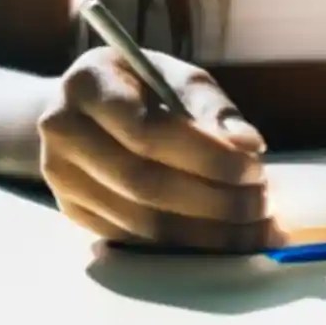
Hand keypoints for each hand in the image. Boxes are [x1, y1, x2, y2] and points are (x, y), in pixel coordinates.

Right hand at [38, 48, 279, 252]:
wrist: (88, 111)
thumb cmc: (146, 89)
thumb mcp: (179, 79)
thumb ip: (214, 109)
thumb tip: (249, 144)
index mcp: (88, 86)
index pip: (149, 132)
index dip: (207, 157)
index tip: (255, 168)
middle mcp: (63, 132)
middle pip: (144, 182)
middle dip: (214, 201)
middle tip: (263, 206)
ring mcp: (62, 177)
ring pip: (141, 221)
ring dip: (208, 233)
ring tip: (257, 230)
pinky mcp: (75, 212)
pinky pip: (136, 240)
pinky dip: (187, 245)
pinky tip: (228, 241)